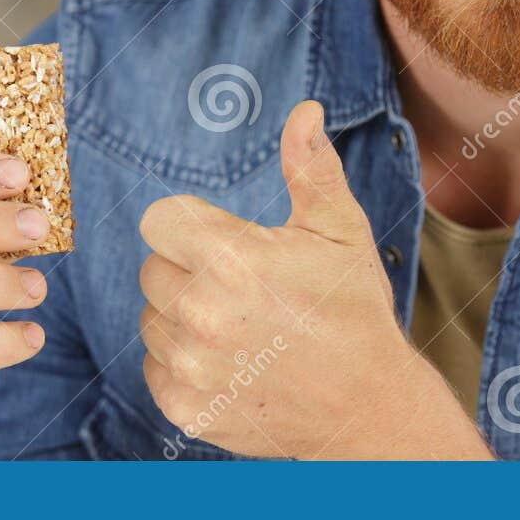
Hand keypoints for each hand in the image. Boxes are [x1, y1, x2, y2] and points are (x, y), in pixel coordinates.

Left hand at [137, 100, 491, 459]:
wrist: (369, 407)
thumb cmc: (354, 309)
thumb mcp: (340, 230)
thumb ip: (311, 167)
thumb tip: (304, 111)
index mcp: (231, 258)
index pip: (157, 220)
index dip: (189, 226)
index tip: (224, 241)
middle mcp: (201, 313)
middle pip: (151, 269)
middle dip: (188, 270)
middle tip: (243, 287)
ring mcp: (191, 366)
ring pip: (151, 319)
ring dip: (182, 317)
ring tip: (241, 325)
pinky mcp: (186, 409)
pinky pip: (154, 368)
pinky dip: (183, 364)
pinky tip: (230, 361)